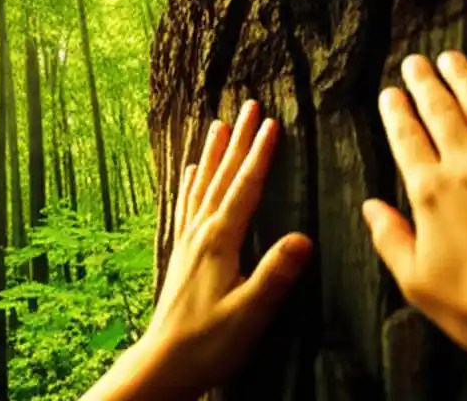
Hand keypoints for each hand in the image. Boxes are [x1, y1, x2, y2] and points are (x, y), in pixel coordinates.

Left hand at [136, 103, 311, 397]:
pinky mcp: (183, 254)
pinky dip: (193, 183)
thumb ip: (275, 275)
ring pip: (203, 184)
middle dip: (239, 139)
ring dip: (215, 152)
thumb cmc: (208, 343)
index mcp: (219, 241)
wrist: (164, 363)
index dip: (260, 154)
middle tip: (249, 104)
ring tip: (220, 123)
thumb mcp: (249, 313)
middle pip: (223, 176)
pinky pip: (188, 205)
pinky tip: (193, 171)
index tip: (272, 122)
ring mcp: (189, 241)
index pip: (244, 188)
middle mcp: (200, 233)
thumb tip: (303, 238)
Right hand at [365, 52, 466, 354]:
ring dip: (466, 78)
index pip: (407, 141)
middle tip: (415, 61)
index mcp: (431, 193)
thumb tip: (370, 208)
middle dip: (425, 85)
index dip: (396, 114)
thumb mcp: (420, 284)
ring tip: (453, 57)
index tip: (390, 94)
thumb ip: (391, 239)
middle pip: (441, 113)